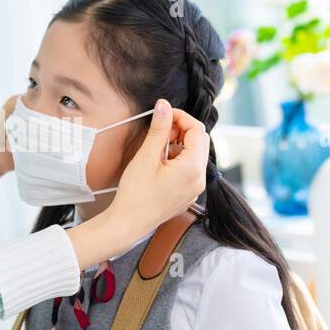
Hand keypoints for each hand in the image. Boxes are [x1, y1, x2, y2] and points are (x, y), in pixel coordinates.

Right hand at [106, 98, 209, 234]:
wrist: (128, 223)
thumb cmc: (135, 194)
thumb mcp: (146, 156)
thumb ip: (159, 128)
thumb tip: (164, 106)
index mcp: (192, 168)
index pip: (197, 129)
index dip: (181, 117)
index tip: (164, 115)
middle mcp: (200, 179)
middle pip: (200, 141)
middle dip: (182, 130)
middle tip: (160, 131)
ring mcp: (195, 188)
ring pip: (196, 155)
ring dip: (180, 145)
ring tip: (157, 150)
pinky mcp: (188, 194)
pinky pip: (191, 169)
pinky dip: (179, 159)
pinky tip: (160, 164)